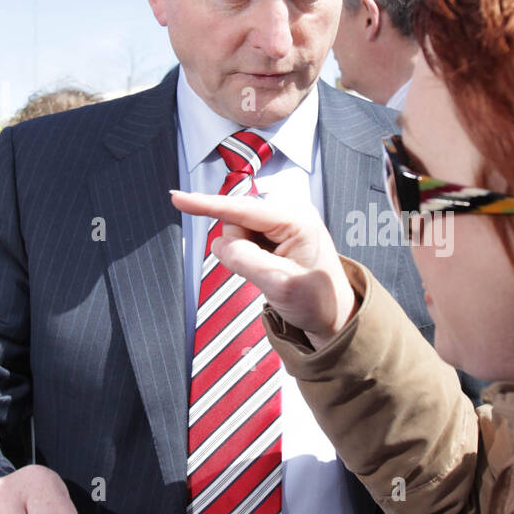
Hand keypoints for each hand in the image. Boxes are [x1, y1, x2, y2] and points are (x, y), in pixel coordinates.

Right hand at [170, 190, 357, 345]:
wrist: (334, 315)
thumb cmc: (318, 301)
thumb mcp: (280, 284)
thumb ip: (245, 260)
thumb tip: (220, 245)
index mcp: (297, 220)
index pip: (243, 209)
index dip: (208, 204)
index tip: (179, 198)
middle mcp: (290, 214)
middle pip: (237, 221)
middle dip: (239, 248)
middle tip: (264, 271)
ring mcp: (284, 224)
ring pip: (238, 232)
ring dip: (245, 254)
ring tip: (270, 271)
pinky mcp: (277, 235)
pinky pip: (246, 241)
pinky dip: (249, 256)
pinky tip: (269, 267)